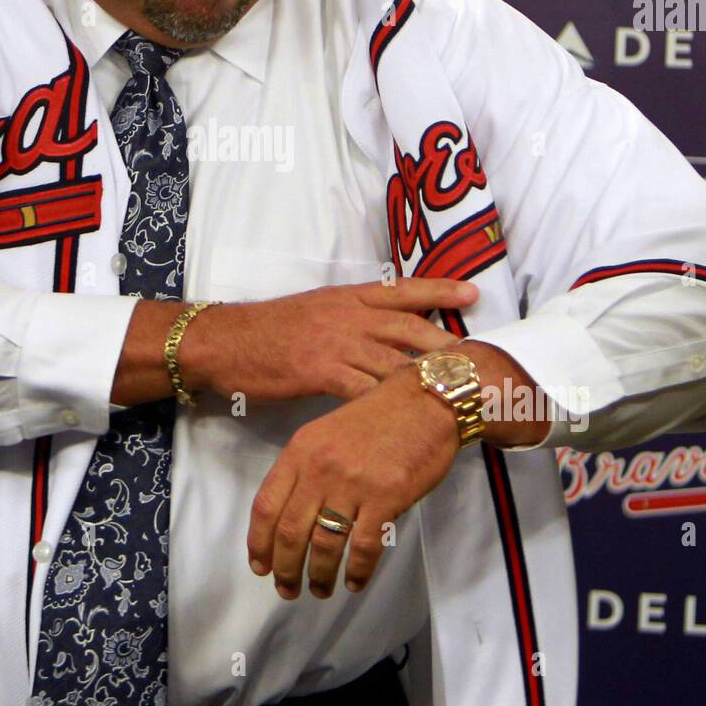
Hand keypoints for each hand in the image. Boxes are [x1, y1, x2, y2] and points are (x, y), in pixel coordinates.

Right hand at [179, 276, 478, 403]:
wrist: (225, 341)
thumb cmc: (268, 329)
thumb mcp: (315, 309)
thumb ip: (350, 316)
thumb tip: (382, 328)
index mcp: (347, 296)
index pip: (402, 289)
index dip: (439, 289)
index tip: (472, 292)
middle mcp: (347, 315)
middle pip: (409, 327)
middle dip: (446, 343)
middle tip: (480, 358)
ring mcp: (335, 343)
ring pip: (393, 360)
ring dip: (425, 378)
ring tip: (456, 393)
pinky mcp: (321, 371)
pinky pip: (364, 389)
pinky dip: (388, 402)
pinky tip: (407, 416)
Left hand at [246, 362, 459, 600]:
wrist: (425, 401)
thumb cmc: (378, 417)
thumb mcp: (327, 433)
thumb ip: (306, 469)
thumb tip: (292, 517)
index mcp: (300, 450)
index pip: (266, 505)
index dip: (259, 543)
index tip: (261, 567)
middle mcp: (320, 468)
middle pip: (290, 532)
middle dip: (285, 569)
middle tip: (288, 590)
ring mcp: (353, 483)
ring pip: (324, 544)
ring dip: (319, 575)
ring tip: (320, 590)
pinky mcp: (386, 496)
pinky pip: (363, 545)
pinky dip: (356, 570)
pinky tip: (354, 582)